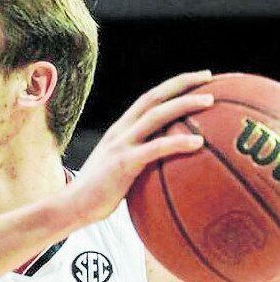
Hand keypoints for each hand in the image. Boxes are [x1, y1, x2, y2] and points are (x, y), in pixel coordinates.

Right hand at [70, 70, 213, 223]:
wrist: (72, 205)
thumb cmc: (99, 194)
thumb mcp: (119, 168)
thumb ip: (140, 160)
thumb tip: (169, 167)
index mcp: (120, 130)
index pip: (148, 99)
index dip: (173, 86)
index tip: (198, 79)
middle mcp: (120, 131)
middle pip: (153, 98)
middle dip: (181, 83)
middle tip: (209, 77)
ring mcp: (121, 145)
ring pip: (155, 116)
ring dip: (184, 104)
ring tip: (210, 99)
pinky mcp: (123, 164)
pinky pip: (155, 149)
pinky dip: (177, 142)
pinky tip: (199, 142)